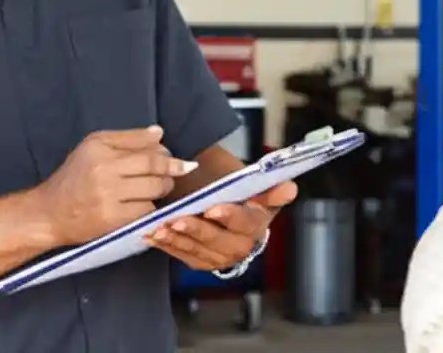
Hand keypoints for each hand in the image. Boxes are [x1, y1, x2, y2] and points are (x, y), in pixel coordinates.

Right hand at [38, 125, 196, 245]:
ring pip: (155, 188)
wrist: (49, 213)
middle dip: (171, 169)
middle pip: (154, 165)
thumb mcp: (93, 148)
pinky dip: (150, 208)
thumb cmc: (74, 178)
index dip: (166, 152)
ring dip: (163, 189)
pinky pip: (147, 210)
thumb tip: (159, 133)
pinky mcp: (113, 219)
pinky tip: (143, 205)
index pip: (145, 145)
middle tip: (175, 172)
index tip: (173, 157)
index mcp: (99, 146)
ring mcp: (109, 195)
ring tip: (157, 188)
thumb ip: (127, 139)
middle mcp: (104, 168)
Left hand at [145, 181, 296, 270]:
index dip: (231, 215)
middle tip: (178, 219)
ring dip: (177, 238)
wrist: (221, 204)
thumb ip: (267, 186)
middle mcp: (243, 244)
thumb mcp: (248, 180)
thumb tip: (290, 187)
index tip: (214, 208)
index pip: (247, 221)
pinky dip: (167, 245)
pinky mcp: (203, 262)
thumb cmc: (233, 187)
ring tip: (160, 227)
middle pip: (219, 239)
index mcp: (258, 221)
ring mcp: (222, 256)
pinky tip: (152, 235)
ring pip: (198, 249)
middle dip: (197, 230)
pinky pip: (183, 255)